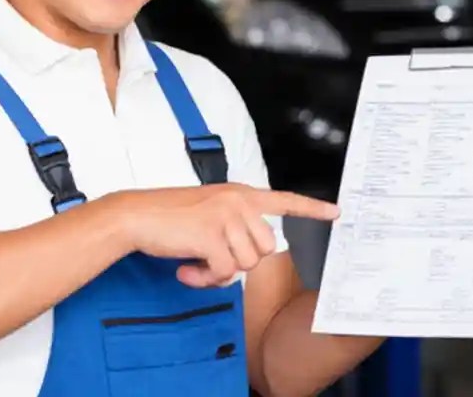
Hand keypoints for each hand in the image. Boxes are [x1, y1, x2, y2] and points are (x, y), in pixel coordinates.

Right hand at [114, 184, 339, 287]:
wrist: (136, 216)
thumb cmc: (169, 218)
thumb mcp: (209, 212)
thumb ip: (233, 225)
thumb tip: (246, 257)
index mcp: (240, 194)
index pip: (284, 199)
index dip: (312, 209)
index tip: (337, 212)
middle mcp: (238, 202)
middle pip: (265, 248)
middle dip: (240, 261)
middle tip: (211, 260)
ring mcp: (225, 216)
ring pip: (245, 263)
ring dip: (219, 273)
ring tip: (196, 263)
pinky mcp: (211, 234)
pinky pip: (224, 272)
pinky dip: (205, 279)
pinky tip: (186, 269)